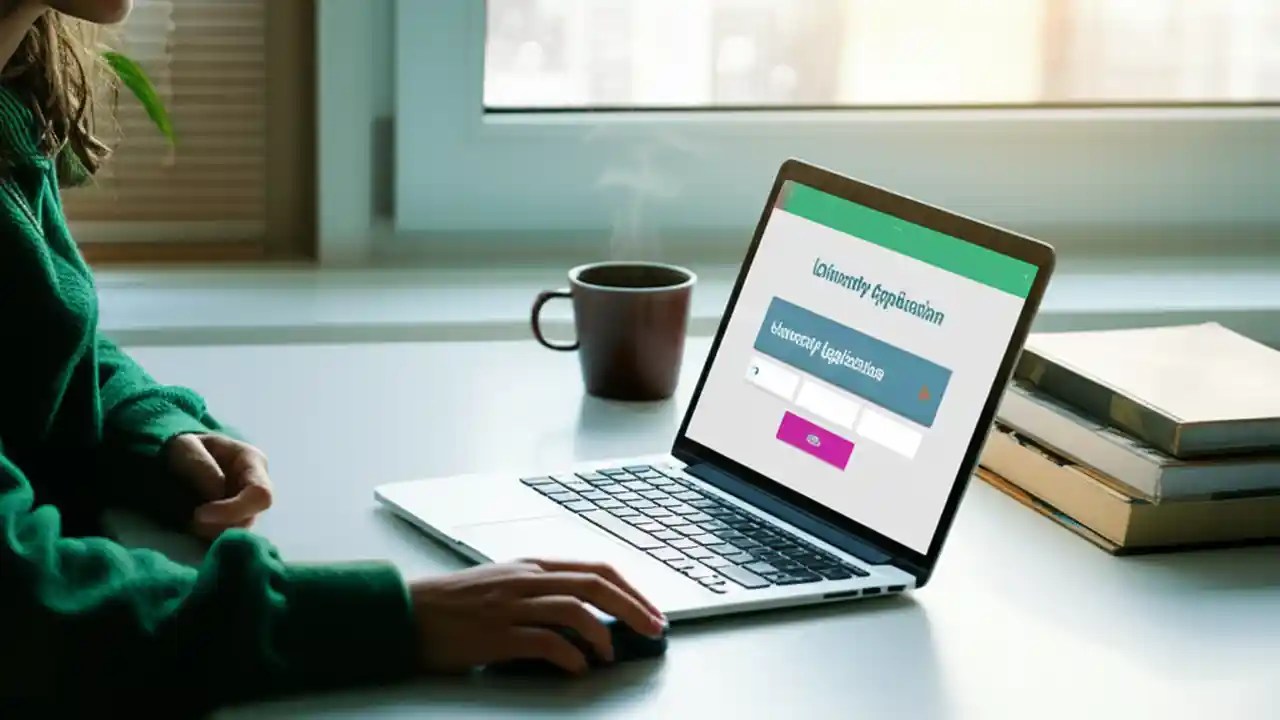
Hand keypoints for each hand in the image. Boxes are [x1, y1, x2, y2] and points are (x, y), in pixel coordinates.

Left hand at [165, 433, 273, 539]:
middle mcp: (257, 487)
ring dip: (210, 532)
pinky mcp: (234, 522)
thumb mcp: (184, 446)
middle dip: (218, 525)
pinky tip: (193, 526)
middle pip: (249, 519)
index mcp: (253, 462)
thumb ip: (198, 465)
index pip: (260, 495)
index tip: (199, 514)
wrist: (179, 458)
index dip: (233, 510)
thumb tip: (216, 494)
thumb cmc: (185, 448)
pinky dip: (207, 537)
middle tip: (189, 520)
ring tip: (188, 520)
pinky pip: (227, 538)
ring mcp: (247, 507)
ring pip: (238, 532)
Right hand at [411, 559, 666, 674]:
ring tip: (611, 655)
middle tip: (654, 631)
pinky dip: (569, 656)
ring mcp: (511, 605)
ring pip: (574, 608)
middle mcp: (527, 579)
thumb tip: (587, 612)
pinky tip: (577, 668)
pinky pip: (544, 642)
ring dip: (602, 634)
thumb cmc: (456, 603)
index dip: (631, 590)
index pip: (596, 568)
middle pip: (594, 584)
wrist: (408, 612)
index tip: (652, 612)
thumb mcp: (505, 582)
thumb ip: (542, 590)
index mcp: (532, 565)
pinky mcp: (496, 634)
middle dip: (633, 609)